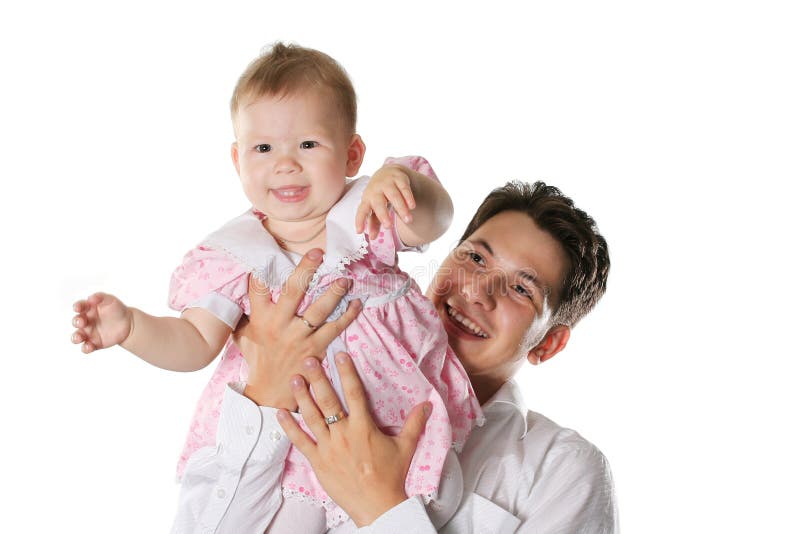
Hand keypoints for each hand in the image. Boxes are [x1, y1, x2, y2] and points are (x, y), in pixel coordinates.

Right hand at [71, 292, 132, 352]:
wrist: (128, 324)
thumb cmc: (117, 309)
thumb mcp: (111, 300)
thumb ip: (100, 297)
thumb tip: (90, 298)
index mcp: (88, 309)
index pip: (80, 306)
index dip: (77, 307)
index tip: (77, 308)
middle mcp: (86, 321)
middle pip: (76, 321)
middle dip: (76, 322)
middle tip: (81, 322)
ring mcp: (89, 333)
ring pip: (78, 336)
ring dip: (76, 337)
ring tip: (79, 338)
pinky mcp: (94, 343)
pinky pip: (87, 347)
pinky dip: (86, 348)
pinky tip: (89, 347)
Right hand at [232, 249, 361, 409]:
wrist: (270, 391)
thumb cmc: (258, 358)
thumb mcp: (244, 334)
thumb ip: (244, 313)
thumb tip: (235, 291)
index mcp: (261, 319)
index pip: (259, 288)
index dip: (264, 270)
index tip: (273, 251)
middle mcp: (279, 325)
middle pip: (292, 292)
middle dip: (306, 270)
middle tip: (318, 252)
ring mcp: (299, 338)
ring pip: (318, 310)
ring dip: (333, 293)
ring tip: (344, 279)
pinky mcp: (315, 349)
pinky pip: (335, 328)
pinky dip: (348, 315)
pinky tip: (357, 303)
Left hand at [278, 353, 431, 526]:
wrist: (377, 506)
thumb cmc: (391, 476)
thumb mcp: (406, 447)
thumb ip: (415, 423)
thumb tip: (428, 404)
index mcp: (364, 427)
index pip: (354, 393)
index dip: (346, 372)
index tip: (340, 355)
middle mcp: (344, 434)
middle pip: (328, 401)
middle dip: (317, 378)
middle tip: (308, 360)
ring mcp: (329, 448)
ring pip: (312, 417)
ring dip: (302, 397)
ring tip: (293, 379)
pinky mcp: (318, 462)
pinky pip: (300, 442)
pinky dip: (289, 427)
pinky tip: (280, 413)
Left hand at [355, 164, 416, 238]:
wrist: (388, 171)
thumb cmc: (380, 195)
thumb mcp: (375, 207)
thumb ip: (374, 222)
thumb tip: (372, 238)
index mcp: (367, 199)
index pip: (362, 210)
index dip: (360, 220)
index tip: (359, 232)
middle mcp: (376, 190)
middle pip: (378, 203)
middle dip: (383, 214)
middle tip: (388, 226)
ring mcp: (387, 183)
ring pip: (394, 196)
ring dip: (401, 208)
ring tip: (408, 221)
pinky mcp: (399, 178)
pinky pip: (404, 188)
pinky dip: (408, 197)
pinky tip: (412, 206)